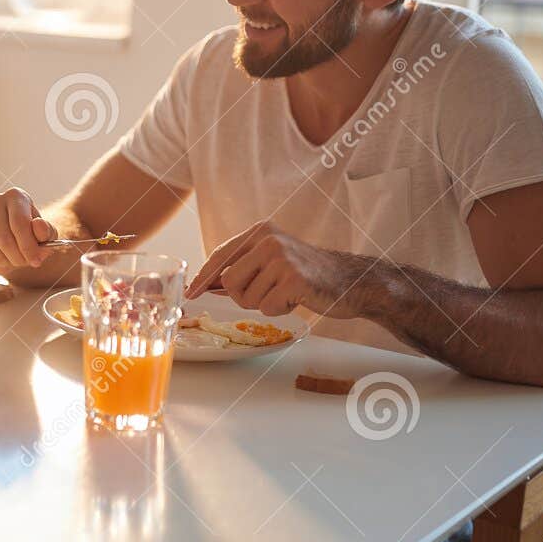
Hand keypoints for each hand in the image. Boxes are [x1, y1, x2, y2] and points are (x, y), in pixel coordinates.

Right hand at [0, 187, 57, 272]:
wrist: (11, 234)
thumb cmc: (30, 234)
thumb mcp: (45, 233)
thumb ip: (47, 232)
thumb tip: (38, 226)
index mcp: (16, 196)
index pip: (19, 224)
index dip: (28, 246)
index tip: (36, 261)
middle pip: (4, 239)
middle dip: (17, 258)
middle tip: (23, 263)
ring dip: (4, 263)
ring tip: (11, 262)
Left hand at [185, 221, 370, 317]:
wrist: (351, 280)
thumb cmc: (308, 274)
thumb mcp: (272, 261)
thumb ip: (241, 268)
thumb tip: (205, 285)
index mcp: (259, 231)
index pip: (220, 256)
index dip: (203, 278)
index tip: (191, 293)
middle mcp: (268, 240)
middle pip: (229, 282)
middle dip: (243, 296)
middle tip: (268, 293)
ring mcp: (281, 257)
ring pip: (246, 297)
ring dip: (264, 303)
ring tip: (286, 292)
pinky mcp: (293, 278)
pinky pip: (267, 307)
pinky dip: (279, 310)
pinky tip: (296, 299)